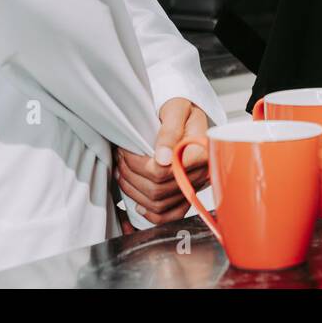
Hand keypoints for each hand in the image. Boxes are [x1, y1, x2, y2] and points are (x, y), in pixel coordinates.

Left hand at [114, 98, 209, 225]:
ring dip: (133, 190)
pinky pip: (170, 215)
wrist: (187, 112)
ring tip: (123, 171)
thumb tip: (162, 158)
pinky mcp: (187, 194)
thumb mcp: (176, 109)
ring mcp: (194, 186)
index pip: (164, 172)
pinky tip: (137, 202)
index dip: (138, 164)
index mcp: (201, 153)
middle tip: (121, 156)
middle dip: (131, 174)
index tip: (126, 149)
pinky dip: (151, 214)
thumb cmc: (181, 107)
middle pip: (158, 190)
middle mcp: (201, 174)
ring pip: (158, 205)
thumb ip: (170, 131)